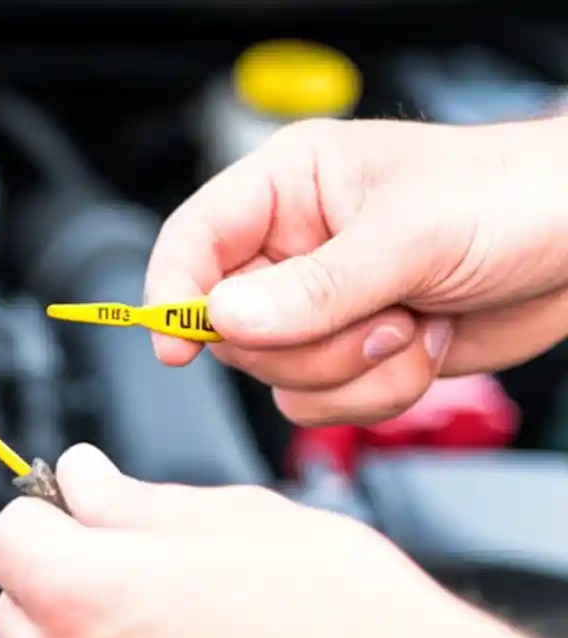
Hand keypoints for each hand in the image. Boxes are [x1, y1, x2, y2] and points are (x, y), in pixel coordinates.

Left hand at [0, 444, 567, 637]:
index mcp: (91, 598)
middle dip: (58, 563)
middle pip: (17, 600)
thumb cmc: (341, 618)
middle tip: (130, 545)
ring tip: (170, 601)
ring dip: (83, 617)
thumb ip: (131, 498)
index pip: (7, 537)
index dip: (44, 507)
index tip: (82, 499)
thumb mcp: (231, 517)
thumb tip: (81, 476)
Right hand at [145, 116, 567, 425]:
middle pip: (231, 328)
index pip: (195, 240)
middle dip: (304, 342)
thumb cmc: (510, 197)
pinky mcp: (353, 352)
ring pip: (278, 376)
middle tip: (371, 313)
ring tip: (411, 322)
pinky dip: (379, 391)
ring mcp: (321, 307)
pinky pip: (323, 403)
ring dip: (353, 368)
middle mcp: (292, 249)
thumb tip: (224, 319)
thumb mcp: (408, 236)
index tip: (174, 344)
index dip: (173, 291)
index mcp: (287, 188)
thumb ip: (314, 287)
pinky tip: (425, 344)